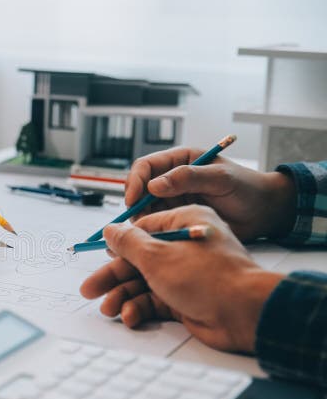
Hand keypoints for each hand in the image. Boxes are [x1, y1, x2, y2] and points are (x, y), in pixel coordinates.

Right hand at [80, 205, 283, 351]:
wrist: (245, 315)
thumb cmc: (208, 277)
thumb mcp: (158, 255)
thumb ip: (129, 243)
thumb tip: (111, 230)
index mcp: (185, 223)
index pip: (143, 228)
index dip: (119, 243)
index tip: (100, 254)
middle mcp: (186, 247)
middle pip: (139, 258)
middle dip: (114, 276)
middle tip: (89, 289)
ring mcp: (187, 274)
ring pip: (145, 282)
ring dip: (124, 296)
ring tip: (109, 309)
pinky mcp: (187, 299)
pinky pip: (156, 300)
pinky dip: (142, 308)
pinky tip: (131, 316)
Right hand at [125, 147, 296, 240]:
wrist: (265, 212)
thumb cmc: (248, 188)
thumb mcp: (220, 179)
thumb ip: (188, 178)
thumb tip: (154, 185)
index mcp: (181, 160)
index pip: (146, 166)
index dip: (135, 181)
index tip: (132, 199)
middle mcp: (173, 179)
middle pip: (140, 188)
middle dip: (135, 204)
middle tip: (138, 221)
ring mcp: (174, 199)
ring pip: (145, 207)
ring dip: (143, 218)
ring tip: (149, 232)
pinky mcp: (178, 217)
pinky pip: (157, 222)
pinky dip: (153, 230)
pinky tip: (157, 237)